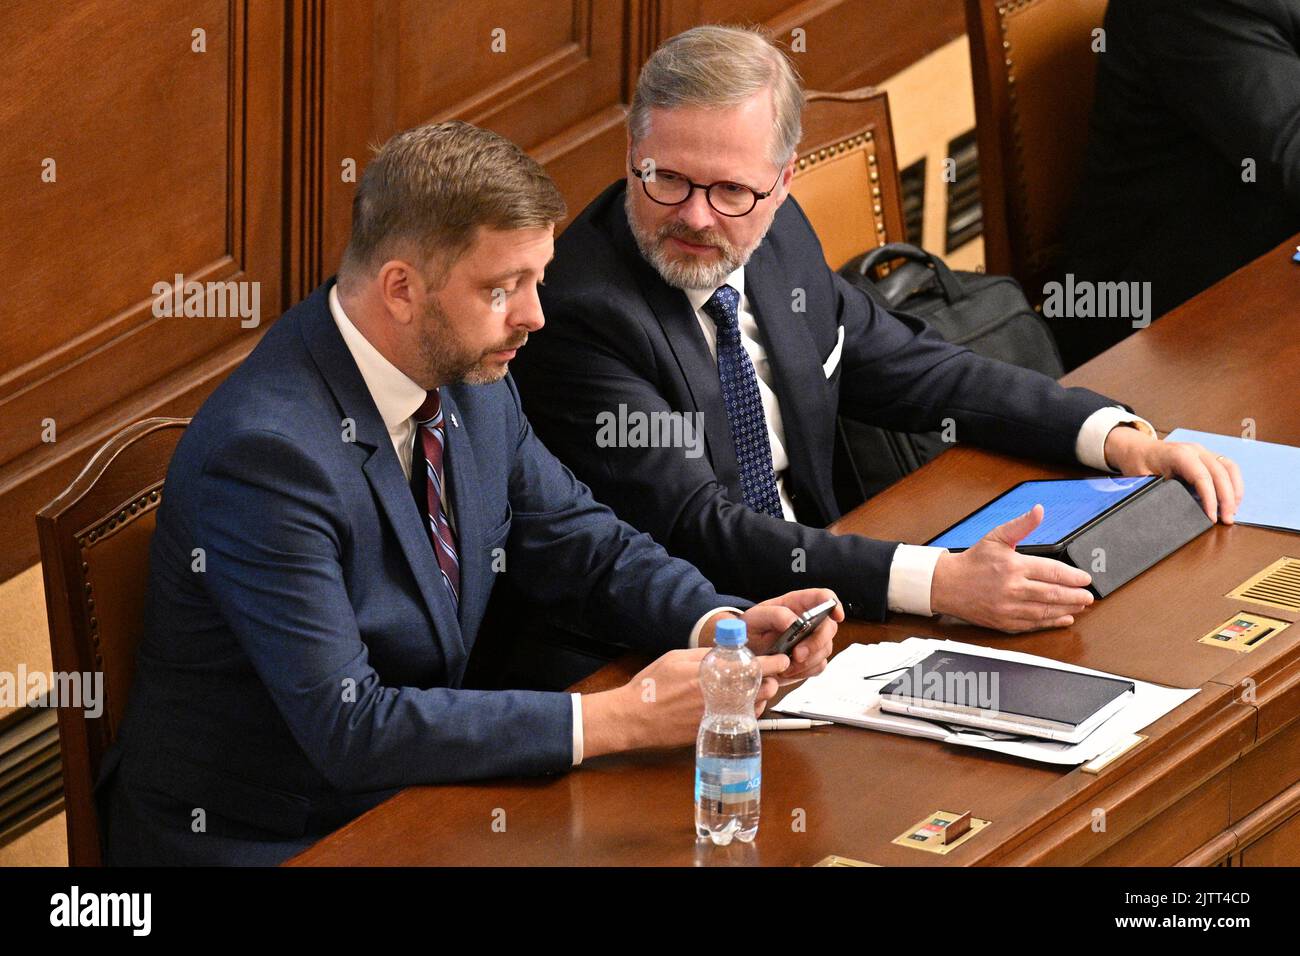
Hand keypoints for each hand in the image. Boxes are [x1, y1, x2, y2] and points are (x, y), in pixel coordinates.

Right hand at [581, 648, 786, 756]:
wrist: (632, 718)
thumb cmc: (650, 685)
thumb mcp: (676, 658)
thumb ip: (704, 654)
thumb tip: (727, 650)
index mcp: (709, 676)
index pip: (753, 668)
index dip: (773, 664)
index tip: (783, 660)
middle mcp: (716, 699)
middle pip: (759, 692)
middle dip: (769, 683)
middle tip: (770, 677)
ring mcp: (715, 719)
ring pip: (752, 710)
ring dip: (759, 699)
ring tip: (756, 690)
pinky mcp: (711, 732)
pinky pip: (737, 723)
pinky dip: (744, 713)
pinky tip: (739, 705)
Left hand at [739, 587, 841, 683]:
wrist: (746, 650)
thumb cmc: (751, 628)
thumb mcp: (755, 618)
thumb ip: (774, 615)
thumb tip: (795, 622)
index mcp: (797, 604)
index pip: (823, 597)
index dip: (833, 603)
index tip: (836, 615)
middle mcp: (809, 621)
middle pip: (829, 627)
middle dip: (816, 642)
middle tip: (797, 654)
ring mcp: (811, 640)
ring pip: (825, 649)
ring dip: (808, 661)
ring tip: (785, 665)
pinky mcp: (810, 659)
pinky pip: (819, 666)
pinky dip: (805, 671)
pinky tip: (788, 670)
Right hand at [930, 504, 1093, 632]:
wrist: (947, 585)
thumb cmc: (973, 561)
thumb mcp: (996, 537)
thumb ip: (1021, 525)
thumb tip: (1039, 510)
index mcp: (1013, 566)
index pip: (1051, 572)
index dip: (1072, 576)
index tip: (1085, 578)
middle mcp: (1013, 589)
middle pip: (1053, 594)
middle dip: (1075, 596)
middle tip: (1089, 596)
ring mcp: (1009, 608)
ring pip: (1045, 611)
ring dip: (1067, 609)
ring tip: (1080, 606)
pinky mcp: (1004, 622)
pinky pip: (1033, 624)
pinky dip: (1051, 622)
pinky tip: (1063, 618)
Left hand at [1103, 425, 1243, 523]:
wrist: (1137, 449)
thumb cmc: (1138, 464)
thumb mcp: (1142, 480)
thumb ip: (1157, 493)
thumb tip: (1171, 515)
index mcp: (1178, 454)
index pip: (1202, 477)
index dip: (1210, 499)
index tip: (1211, 518)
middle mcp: (1194, 450)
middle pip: (1220, 473)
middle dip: (1226, 499)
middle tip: (1227, 520)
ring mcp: (1203, 451)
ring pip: (1229, 468)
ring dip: (1234, 491)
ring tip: (1232, 512)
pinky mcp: (1207, 456)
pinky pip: (1228, 467)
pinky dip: (1233, 484)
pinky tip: (1232, 500)